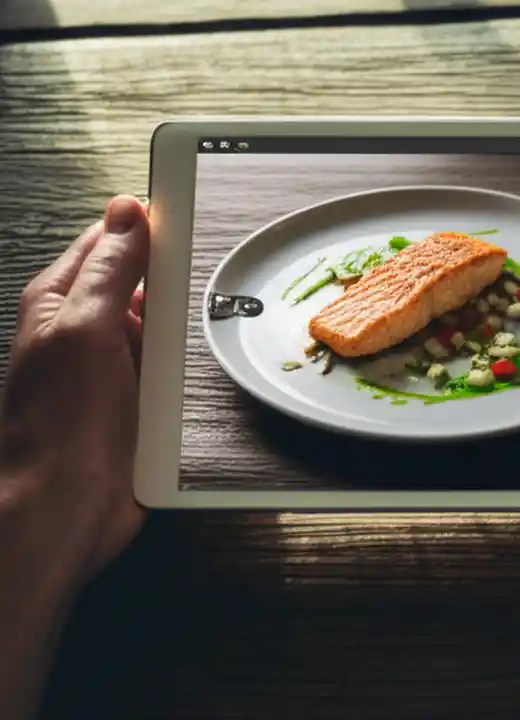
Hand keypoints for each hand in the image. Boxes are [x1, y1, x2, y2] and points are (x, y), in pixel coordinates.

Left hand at [0, 196, 148, 589]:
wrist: (63, 509)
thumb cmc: (59, 428)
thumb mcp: (85, 329)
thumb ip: (109, 269)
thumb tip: (127, 212)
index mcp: (59, 301)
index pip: (108, 239)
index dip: (146, 226)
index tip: (184, 218)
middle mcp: (83, 329)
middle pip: (143, 284)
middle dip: (169, 292)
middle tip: (179, 304)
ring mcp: (110, 366)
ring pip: (163, 328)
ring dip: (178, 338)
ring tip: (171, 357)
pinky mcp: (135, 400)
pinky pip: (172, 371)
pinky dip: (181, 374)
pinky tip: (179, 385)